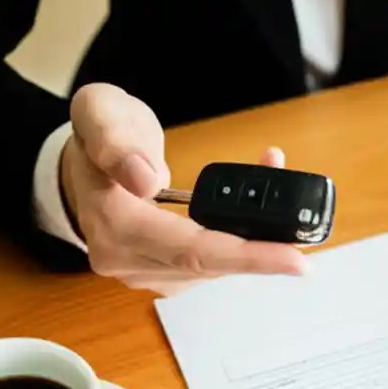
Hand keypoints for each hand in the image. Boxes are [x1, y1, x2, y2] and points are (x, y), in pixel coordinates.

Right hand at [61, 83, 305, 294]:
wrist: (81, 166)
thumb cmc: (98, 136)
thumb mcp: (100, 114)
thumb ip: (117, 141)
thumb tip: (144, 179)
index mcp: (113, 223)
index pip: (190, 250)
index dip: (247, 256)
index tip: (295, 259)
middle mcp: (125, 260)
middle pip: (211, 264)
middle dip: (263, 245)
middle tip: (306, 228)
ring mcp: (142, 272)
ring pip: (214, 266)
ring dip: (253, 240)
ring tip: (278, 192)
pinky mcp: (161, 274)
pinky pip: (209, 264)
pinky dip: (238, 243)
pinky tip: (254, 219)